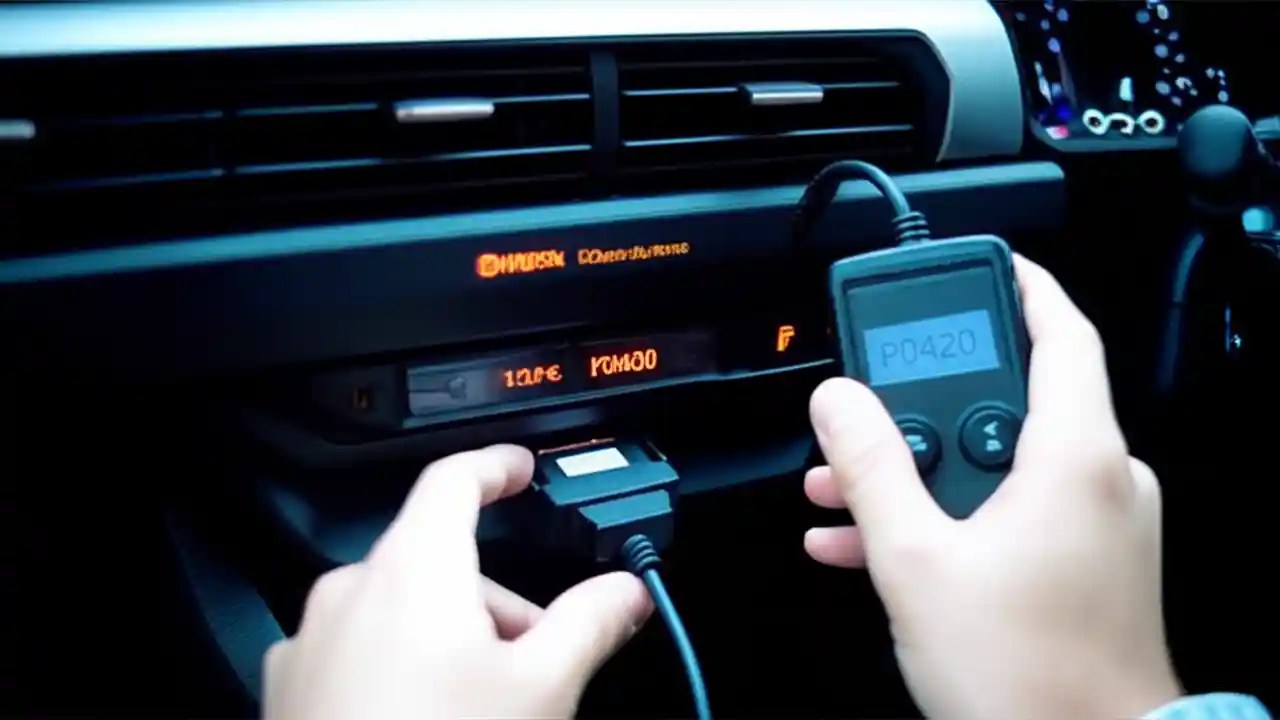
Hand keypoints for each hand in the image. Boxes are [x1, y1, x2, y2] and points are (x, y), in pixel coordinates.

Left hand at [263, 444, 652, 719]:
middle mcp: (349, 593)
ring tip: (484, 705)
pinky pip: (357, 651)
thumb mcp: (541, 689)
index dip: (495, 468)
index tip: (517, 469)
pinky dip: (400, 666)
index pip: (454, 481)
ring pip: (397, 611)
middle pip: (434, 559)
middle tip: (537, 653)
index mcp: (412, 570)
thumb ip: (590, 622)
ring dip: (448, 636)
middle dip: (494, 598)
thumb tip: (624, 593)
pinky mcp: (290, 691)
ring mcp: (311, 642)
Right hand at [804, 257, 1181, 718]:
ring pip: (1000, 461)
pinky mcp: (1086, 563)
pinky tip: (874, 539)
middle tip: (868, 406)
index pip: (1060, 331)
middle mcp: (1101, 481)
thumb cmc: (1026, 676)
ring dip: (924, 468)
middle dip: (924, 404)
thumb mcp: (915, 561)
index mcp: (1076, 458)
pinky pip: (1011, 510)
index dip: (1016, 285)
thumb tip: (841, 401)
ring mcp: (1097, 524)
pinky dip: (950, 512)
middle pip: (1010, 398)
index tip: (970, 267)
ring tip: (847, 489)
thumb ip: (872, 468)